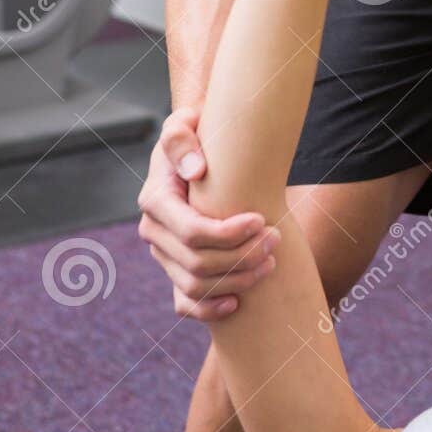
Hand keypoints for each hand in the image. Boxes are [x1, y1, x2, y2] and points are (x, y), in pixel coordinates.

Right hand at [137, 107, 279, 320]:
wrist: (200, 151)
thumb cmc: (198, 133)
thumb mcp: (185, 122)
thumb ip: (181, 137)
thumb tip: (195, 171)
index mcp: (156, 200)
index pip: (192, 231)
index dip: (228, 233)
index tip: (262, 220)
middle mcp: (154, 231)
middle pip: (197, 262)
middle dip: (242, 255)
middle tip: (277, 238)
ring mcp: (163, 254)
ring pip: (196, 285)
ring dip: (237, 279)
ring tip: (272, 261)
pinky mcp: (175, 269)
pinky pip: (185, 303)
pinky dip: (209, 309)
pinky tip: (237, 303)